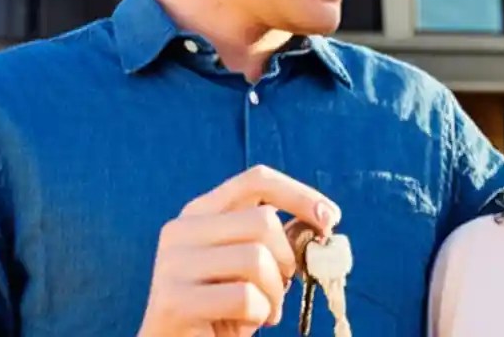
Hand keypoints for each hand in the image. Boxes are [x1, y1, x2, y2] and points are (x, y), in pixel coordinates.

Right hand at [137, 165, 340, 336]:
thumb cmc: (222, 308)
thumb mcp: (250, 266)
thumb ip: (274, 239)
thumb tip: (323, 218)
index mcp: (200, 213)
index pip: (257, 181)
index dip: (300, 195)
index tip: (330, 218)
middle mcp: (181, 230)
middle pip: (263, 221)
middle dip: (287, 259)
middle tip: (283, 287)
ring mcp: (173, 264)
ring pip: (256, 258)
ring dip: (274, 294)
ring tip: (263, 311)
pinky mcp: (175, 301)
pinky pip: (244, 297)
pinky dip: (258, 314)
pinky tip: (244, 324)